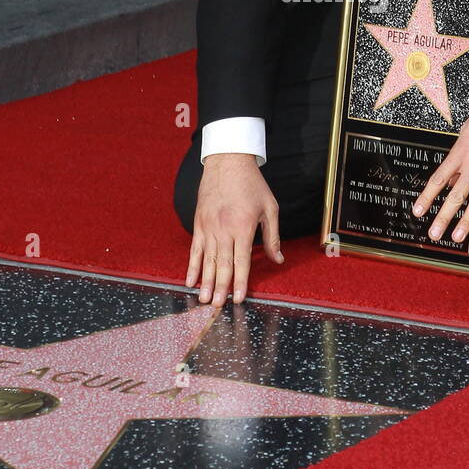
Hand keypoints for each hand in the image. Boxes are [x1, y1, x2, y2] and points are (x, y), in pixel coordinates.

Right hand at [185, 154, 282, 305]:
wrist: (227, 161)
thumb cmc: (252, 184)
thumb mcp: (270, 208)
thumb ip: (272, 236)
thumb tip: (278, 260)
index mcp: (243, 226)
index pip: (242, 261)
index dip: (240, 282)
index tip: (239, 299)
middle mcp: (224, 229)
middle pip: (222, 264)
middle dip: (220, 287)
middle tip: (217, 307)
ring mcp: (208, 226)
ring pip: (207, 260)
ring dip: (206, 281)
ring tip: (204, 300)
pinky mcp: (199, 223)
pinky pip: (195, 249)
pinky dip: (192, 266)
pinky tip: (190, 280)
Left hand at [411, 91, 468, 243]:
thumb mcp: (466, 132)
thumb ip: (458, 156)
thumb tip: (451, 178)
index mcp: (461, 152)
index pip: (439, 179)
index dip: (427, 196)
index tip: (419, 210)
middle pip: (456, 195)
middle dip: (444, 217)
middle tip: (435, 232)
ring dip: (467, 221)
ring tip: (458, 236)